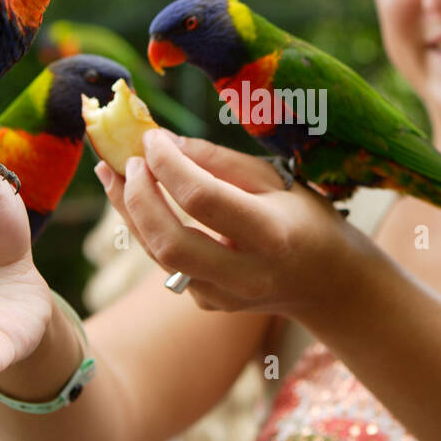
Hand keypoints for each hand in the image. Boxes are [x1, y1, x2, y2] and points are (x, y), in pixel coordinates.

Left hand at [95, 129, 386, 321]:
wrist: (329, 282)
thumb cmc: (306, 218)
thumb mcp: (276, 180)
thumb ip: (221, 162)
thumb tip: (166, 144)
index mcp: (271, 234)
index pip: (202, 199)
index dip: (168, 165)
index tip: (151, 137)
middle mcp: (247, 274)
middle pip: (170, 241)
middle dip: (138, 198)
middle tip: (127, 162)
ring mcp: (226, 297)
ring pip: (159, 258)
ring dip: (128, 213)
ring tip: (110, 173)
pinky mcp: (210, 304)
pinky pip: (167, 266)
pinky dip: (147, 231)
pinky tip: (136, 200)